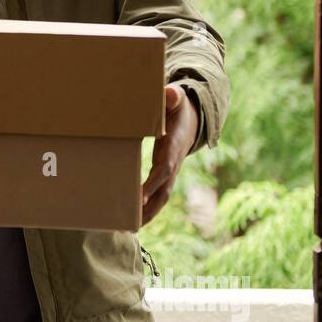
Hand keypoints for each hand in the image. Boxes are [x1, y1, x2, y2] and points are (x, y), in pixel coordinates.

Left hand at [141, 83, 197, 224]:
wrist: (192, 118)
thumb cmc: (177, 108)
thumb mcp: (176, 100)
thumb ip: (173, 97)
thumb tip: (171, 93)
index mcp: (174, 146)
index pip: (165, 168)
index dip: (153, 183)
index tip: (138, 196)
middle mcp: (174, 163)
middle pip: (164, 191)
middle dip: (149, 207)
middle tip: (131, 223)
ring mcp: (171, 172)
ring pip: (161, 197)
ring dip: (147, 213)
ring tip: (128, 228)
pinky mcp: (165, 175)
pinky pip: (157, 195)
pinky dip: (147, 208)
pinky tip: (132, 218)